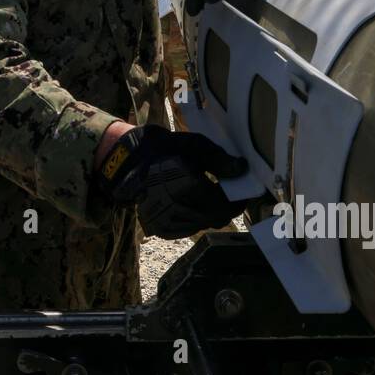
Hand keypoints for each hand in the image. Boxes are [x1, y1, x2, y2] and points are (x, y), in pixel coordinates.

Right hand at [96, 125, 248, 238]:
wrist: (128, 161)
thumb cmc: (164, 149)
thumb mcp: (194, 146)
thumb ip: (220, 160)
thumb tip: (243, 170)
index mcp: (185, 187)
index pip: (224, 205)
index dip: (239, 200)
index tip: (245, 191)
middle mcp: (175, 209)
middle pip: (216, 218)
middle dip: (228, 207)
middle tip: (232, 193)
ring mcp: (167, 222)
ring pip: (204, 224)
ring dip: (212, 212)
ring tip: (210, 194)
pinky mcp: (161, 229)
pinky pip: (190, 228)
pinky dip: (197, 217)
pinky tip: (193, 201)